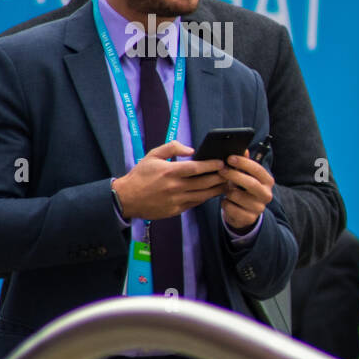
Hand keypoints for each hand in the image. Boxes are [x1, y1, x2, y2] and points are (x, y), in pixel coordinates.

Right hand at [111, 141, 227, 219]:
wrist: (126, 198)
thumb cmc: (141, 175)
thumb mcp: (152, 155)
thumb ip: (172, 147)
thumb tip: (191, 149)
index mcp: (169, 172)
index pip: (196, 168)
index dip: (211, 165)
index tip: (222, 162)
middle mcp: (175, 187)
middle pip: (204, 182)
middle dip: (220, 177)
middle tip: (231, 173)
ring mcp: (176, 200)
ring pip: (204, 195)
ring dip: (218, 189)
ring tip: (228, 183)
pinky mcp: (177, 210)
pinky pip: (196, 203)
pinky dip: (206, 197)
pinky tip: (213, 192)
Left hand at [219, 153, 273, 231]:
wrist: (245, 213)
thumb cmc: (243, 189)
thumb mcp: (245, 175)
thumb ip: (244, 163)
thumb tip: (243, 148)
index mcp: (268, 181)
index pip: (258, 170)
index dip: (243, 163)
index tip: (229, 158)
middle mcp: (266, 195)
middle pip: (250, 183)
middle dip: (233, 175)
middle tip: (221, 170)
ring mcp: (259, 208)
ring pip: (237, 196)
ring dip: (227, 191)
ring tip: (226, 190)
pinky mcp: (249, 218)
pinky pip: (231, 208)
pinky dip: (225, 203)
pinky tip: (227, 201)